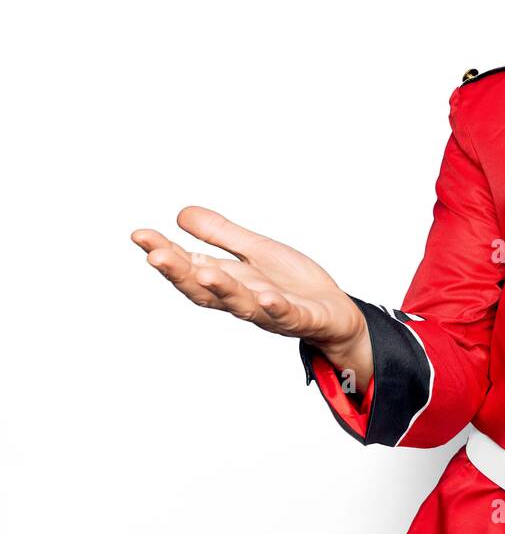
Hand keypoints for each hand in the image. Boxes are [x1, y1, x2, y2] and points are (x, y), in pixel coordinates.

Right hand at [131, 206, 370, 374]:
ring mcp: (271, 311)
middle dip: (180, 273)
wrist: (335, 314)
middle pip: (206, 289)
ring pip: (241, 304)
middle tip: (155, 256)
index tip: (139, 235)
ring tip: (206, 273)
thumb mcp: (256, 251)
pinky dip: (276, 308)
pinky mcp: (302, 318)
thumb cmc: (293, 284)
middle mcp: (244, 299)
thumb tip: (181, 214)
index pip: (190, 266)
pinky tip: (267, 297)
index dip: (164, 253)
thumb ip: (222, 236)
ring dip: (223, 290)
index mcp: (230, 281)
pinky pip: (287, 315)